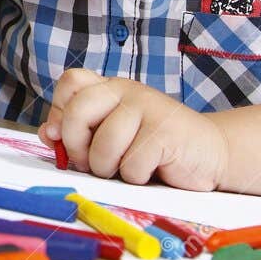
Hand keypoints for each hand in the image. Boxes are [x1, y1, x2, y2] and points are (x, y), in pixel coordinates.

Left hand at [40, 69, 228, 190]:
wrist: (210, 153)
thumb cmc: (155, 148)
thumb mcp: (113, 135)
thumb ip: (80, 132)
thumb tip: (49, 133)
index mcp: (110, 88)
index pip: (71, 82)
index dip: (60, 112)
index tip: (65, 137)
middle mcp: (126, 91)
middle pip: (78, 112)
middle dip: (77, 148)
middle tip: (91, 163)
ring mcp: (147, 107)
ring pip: (103, 146)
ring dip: (109, 169)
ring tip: (127, 167)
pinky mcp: (164, 132)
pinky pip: (131, 165)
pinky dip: (136, 177)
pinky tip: (152, 169)